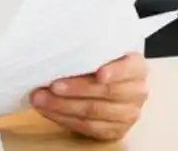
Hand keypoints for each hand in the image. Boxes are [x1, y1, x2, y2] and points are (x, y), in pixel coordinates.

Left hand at [30, 52, 148, 140]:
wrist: (114, 82)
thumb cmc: (102, 61)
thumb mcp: (103, 50)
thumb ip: (91, 49)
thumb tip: (58, 46)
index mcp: (137, 67)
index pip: (129, 69)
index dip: (115, 72)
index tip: (99, 73)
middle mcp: (137, 91)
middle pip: (107, 92)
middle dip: (76, 89)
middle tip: (51, 85)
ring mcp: (128, 114)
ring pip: (94, 112)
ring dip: (63, 106)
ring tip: (40, 99)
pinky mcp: (115, 130)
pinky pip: (87, 127)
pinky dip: (64, 118)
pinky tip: (48, 110)